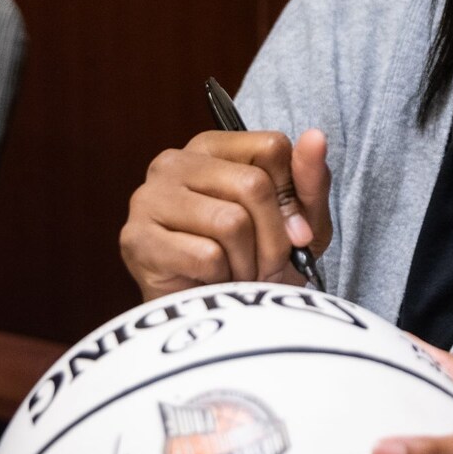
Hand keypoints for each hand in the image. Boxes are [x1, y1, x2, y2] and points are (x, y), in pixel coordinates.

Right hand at [119, 128, 331, 300]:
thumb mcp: (302, 219)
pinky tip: (212, 282)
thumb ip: (309, 177)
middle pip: (254, 185)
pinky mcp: (136, 239)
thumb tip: (316, 137)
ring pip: (231, 222)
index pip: (273, 147)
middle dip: (274, 237)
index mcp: (212, 146)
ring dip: (249, 262)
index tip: (291, 226)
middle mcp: (174, 161)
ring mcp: (149, 198)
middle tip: (267, 264)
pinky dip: (222, 278)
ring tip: (240, 273)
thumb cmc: (258, 260)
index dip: (292, 193)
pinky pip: (206, 256)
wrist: (217, 316)